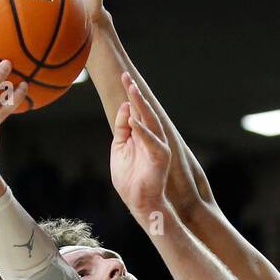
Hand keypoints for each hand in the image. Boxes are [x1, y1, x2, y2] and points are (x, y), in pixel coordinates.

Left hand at [110, 72, 172, 224]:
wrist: (139, 202)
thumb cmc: (130, 179)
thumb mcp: (119, 149)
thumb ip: (122, 129)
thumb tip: (126, 108)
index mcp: (141, 135)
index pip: (136, 110)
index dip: (130, 94)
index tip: (123, 76)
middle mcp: (152, 138)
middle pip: (144, 111)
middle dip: (135, 94)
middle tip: (126, 76)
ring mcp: (158, 147)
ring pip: (150, 122)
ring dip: (141, 106)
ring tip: (132, 90)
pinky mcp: (160, 158)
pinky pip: (151, 142)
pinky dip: (142, 131)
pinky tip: (133, 121)